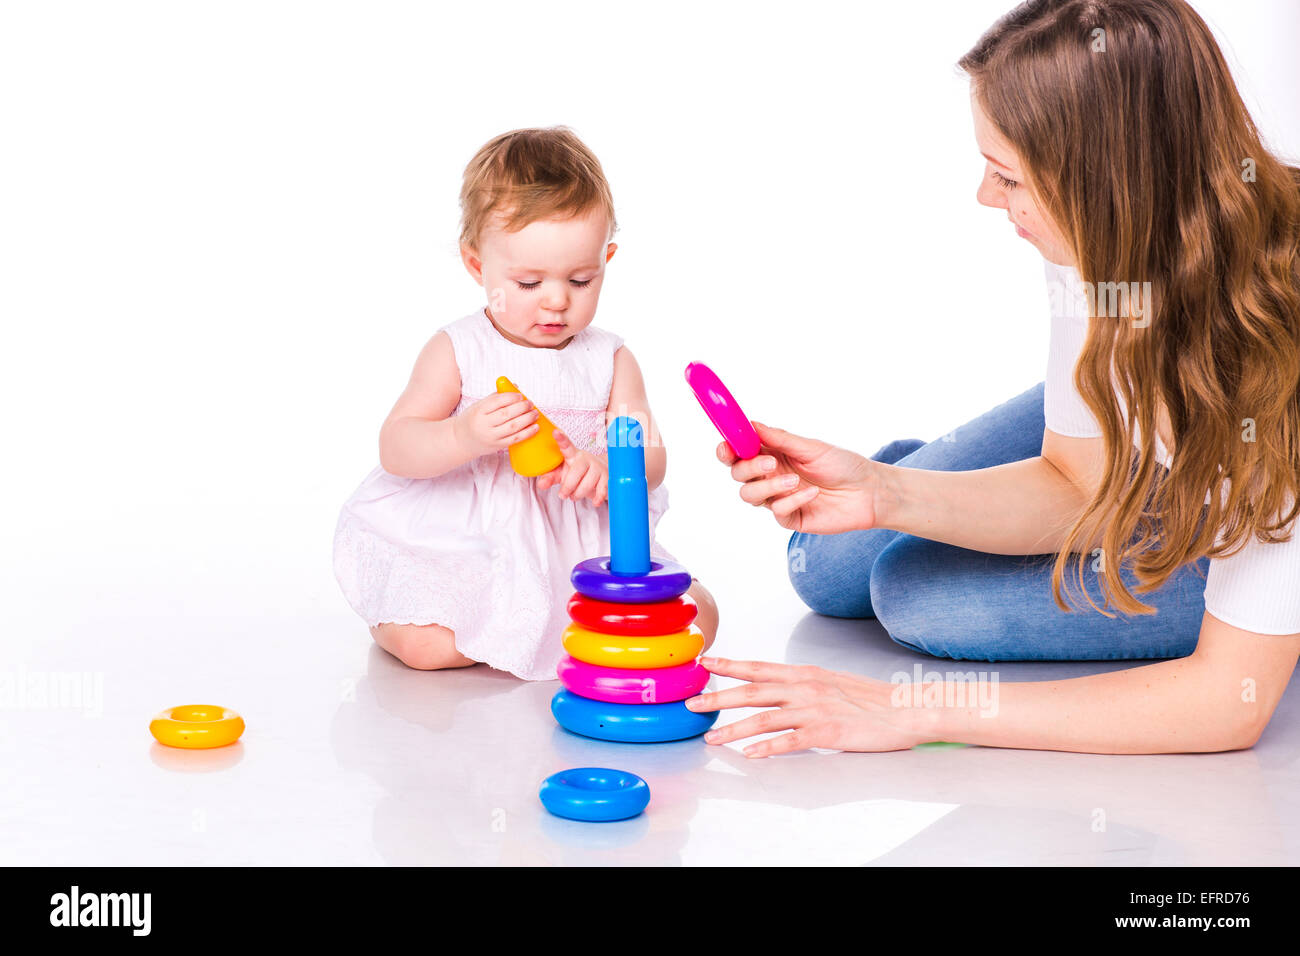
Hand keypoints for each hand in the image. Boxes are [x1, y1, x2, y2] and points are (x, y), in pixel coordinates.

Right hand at [452, 392, 539, 458]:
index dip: (511, 397)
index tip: (520, 395)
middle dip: (522, 407)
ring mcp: (491, 437)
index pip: (497, 402)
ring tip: (535, 413)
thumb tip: (516, 386)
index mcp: (478, 411)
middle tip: (530, 403)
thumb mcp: (479, 406)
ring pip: (513, 427)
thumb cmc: (472, 420)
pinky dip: (528, 432)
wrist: (461, 440)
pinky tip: (535, 427)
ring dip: (527, 419)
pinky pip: (515, 439)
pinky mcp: (498, 446)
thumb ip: (496, 397)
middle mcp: (484, 425)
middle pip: (506, 414)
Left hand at [536, 429, 608, 504]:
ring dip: (578, 494)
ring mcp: (598, 467)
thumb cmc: (578, 472)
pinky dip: (596, 498)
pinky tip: (594, 501)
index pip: (566, 446)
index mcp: (573, 454)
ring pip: (586, 485)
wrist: (602, 472)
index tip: (556, 432)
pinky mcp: (607, 477)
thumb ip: (551, 478)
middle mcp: (586, 458)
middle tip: (563, 495)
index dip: (561, 439)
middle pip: (575, 473)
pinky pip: (601, 490)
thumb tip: (541, 485)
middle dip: (567, 487)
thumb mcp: (562, 473)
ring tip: (575, 495)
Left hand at [684, 657, 936, 755]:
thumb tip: (777, 687)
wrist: (905, 709)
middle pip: (751, 691)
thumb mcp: (831, 681)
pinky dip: (766, 747)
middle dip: (717, 698)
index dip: (729, 665)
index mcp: (805, 673)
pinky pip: (789, 741)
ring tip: (712, 738)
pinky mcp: (826, 732)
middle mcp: (805, 687)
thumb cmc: (871, 698)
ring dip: (733, 729)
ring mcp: (814, 710)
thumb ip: (802, 684)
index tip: (704, 663)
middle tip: (692, 704)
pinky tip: (751, 754)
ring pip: (763, 717)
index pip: (758, 667)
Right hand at [717, 420, 881, 533]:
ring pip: (750, 496)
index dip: (727, 450)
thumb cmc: (842, 465)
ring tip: (794, 480)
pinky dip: (791, 501)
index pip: (738, 453)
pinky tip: (811, 494)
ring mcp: (778, 498)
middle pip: (738, 475)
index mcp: (771, 454)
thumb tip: (751, 424)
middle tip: (771, 463)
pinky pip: (776, 512)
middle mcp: (770, 476)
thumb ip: (779, 438)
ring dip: (768, 487)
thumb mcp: (811, 447)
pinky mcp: (790, 517)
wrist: (869, 491)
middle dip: (749, 468)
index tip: (727, 446)